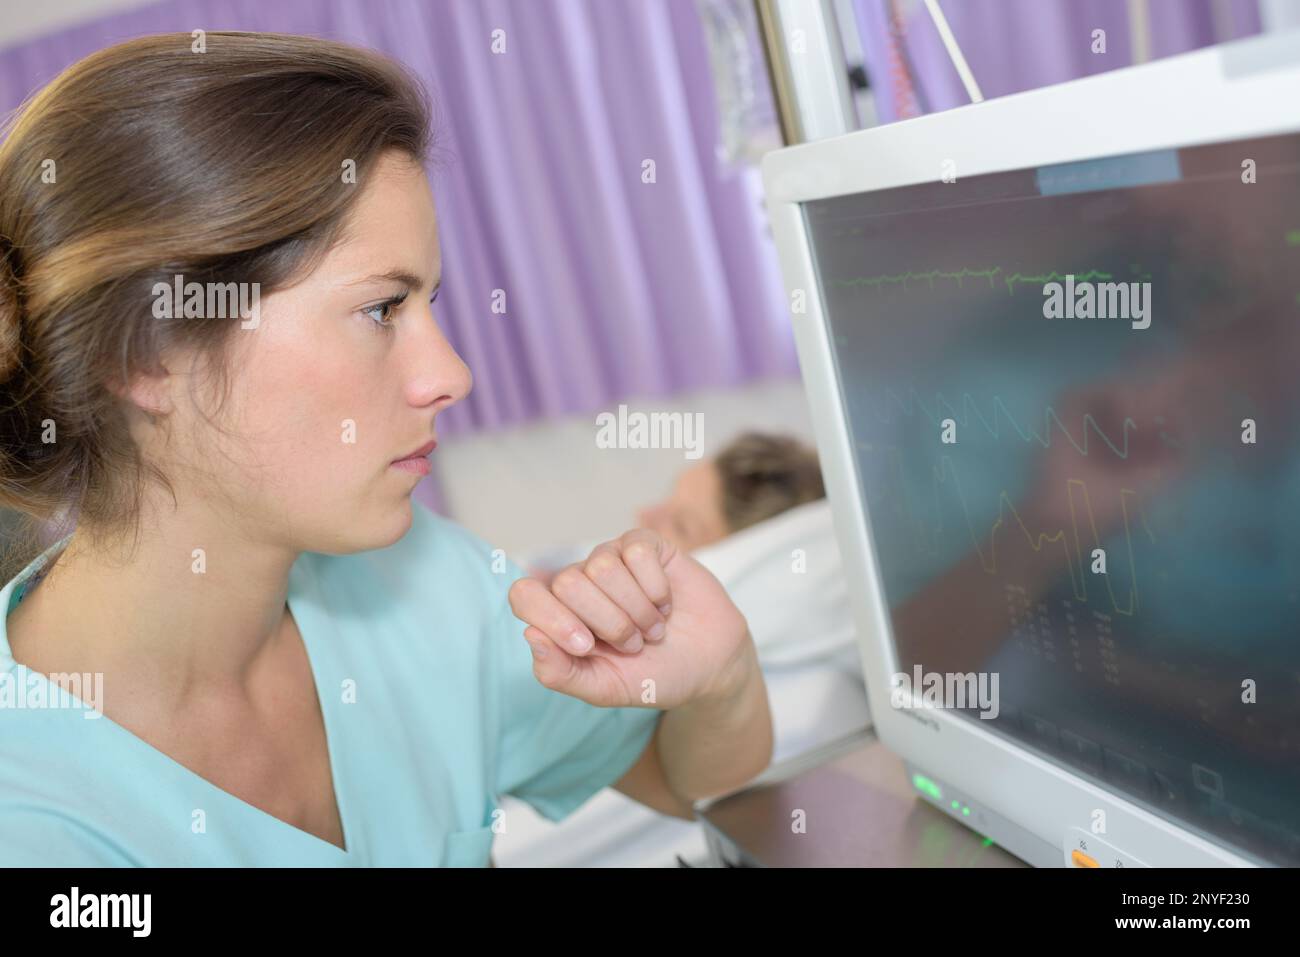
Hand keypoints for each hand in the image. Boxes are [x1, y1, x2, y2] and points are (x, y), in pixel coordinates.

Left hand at [507, 528, 752, 709]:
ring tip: (652, 628)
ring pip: (602, 567)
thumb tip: (530, 636)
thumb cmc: (651, 675)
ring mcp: (611, 558)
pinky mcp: (645, 545)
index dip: (550, 617)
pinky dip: (657, 589)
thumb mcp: (603, 689)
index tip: (585, 646)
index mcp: (559, 614)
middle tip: (633, 643)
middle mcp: (580, 581)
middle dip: (609, 623)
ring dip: (636, 609)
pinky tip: (665, 604)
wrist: (708, 666)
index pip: (524, 595)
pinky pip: (637, 553)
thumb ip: (560, 673)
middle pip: (568, 583)